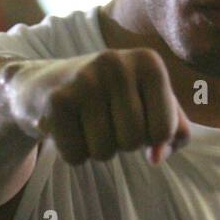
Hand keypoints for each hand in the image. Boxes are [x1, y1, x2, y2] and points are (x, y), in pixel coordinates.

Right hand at [6, 48, 190, 166]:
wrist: (46, 83)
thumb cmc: (111, 99)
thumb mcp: (150, 105)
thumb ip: (173, 132)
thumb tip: (157, 157)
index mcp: (148, 62)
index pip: (165, 130)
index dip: (151, 138)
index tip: (137, 119)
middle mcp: (116, 63)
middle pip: (134, 141)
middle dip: (123, 144)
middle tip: (107, 121)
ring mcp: (84, 80)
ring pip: (105, 152)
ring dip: (97, 150)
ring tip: (88, 124)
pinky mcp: (57, 101)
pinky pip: (76, 155)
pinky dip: (73, 153)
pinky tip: (69, 129)